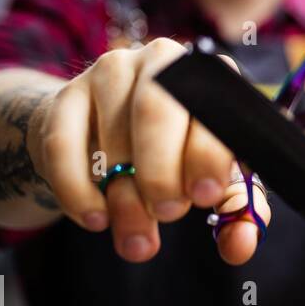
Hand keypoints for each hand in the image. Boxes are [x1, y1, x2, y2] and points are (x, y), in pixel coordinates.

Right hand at [27, 37, 270, 264]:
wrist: (105, 134)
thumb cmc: (175, 156)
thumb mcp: (211, 179)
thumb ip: (236, 212)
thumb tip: (240, 245)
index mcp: (210, 77)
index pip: (213, 106)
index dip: (209, 152)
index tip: (205, 195)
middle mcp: (163, 60)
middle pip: (158, 109)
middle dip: (162, 169)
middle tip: (167, 213)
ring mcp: (111, 72)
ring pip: (113, 132)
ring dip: (123, 193)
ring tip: (135, 236)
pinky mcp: (66, 96)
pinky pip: (64, 145)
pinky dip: (78, 189)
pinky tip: (94, 219)